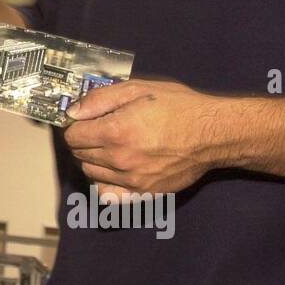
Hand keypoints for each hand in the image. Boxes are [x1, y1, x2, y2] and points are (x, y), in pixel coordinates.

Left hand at [62, 78, 234, 197]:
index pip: (72, 136)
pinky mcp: (143, 193)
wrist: (213, 134)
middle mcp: (119, 159)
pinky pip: (108, 194)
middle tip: (100, 130)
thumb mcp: (138, 89)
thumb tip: (72, 112)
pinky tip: (115, 170)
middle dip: (84, 141)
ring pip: (91, 173)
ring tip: (112, 146)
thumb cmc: (178, 107)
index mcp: (115, 131)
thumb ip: (100, 99)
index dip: (75, 126)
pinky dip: (105, 183)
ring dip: (94, 159)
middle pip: (79, 154)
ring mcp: (131, 180)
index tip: (86, 120)